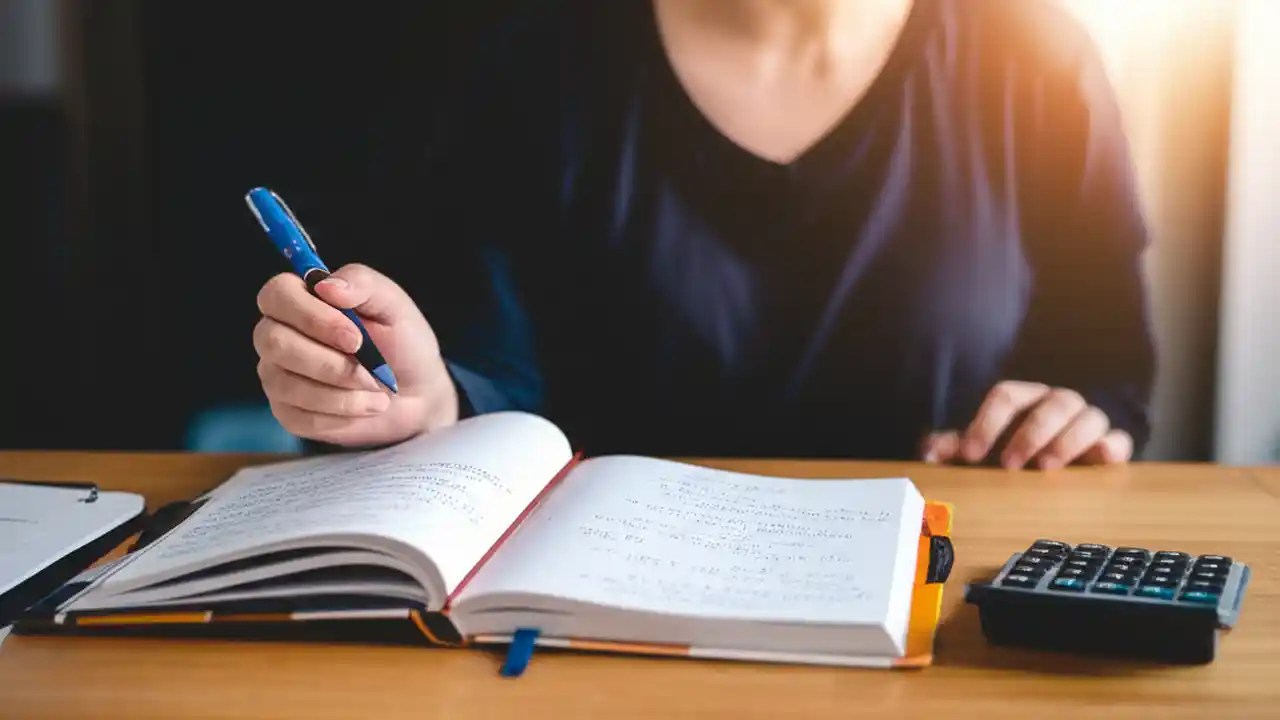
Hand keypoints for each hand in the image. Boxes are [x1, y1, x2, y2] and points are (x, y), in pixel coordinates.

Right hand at [253, 263, 457, 445]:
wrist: (418, 392)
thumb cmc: (402, 342)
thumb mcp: (393, 305)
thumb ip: (362, 283)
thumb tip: (325, 284)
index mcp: (300, 299)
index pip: (276, 294)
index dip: (311, 317)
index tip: (355, 338)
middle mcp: (279, 334)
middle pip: (273, 342)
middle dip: (328, 362)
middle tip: (370, 370)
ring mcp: (278, 375)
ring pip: (286, 384)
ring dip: (341, 392)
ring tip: (377, 390)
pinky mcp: (288, 413)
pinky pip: (301, 417)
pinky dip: (342, 414)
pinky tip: (366, 406)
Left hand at [921, 381, 1132, 468]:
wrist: (1057, 463)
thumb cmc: (1014, 451)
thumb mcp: (985, 449)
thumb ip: (957, 447)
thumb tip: (928, 453)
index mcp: (1025, 399)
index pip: (1007, 395)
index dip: (987, 422)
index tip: (972, 454)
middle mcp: (1059, 403)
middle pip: (1052, 403)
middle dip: (1030, 432)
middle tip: (1010, 464)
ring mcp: (1088, 421)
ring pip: (1087, 417)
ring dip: (1066, 441)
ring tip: (1046, 468)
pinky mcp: (1111, 446)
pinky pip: (1118, 441)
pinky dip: (1110, 448)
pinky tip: (1096, 461)